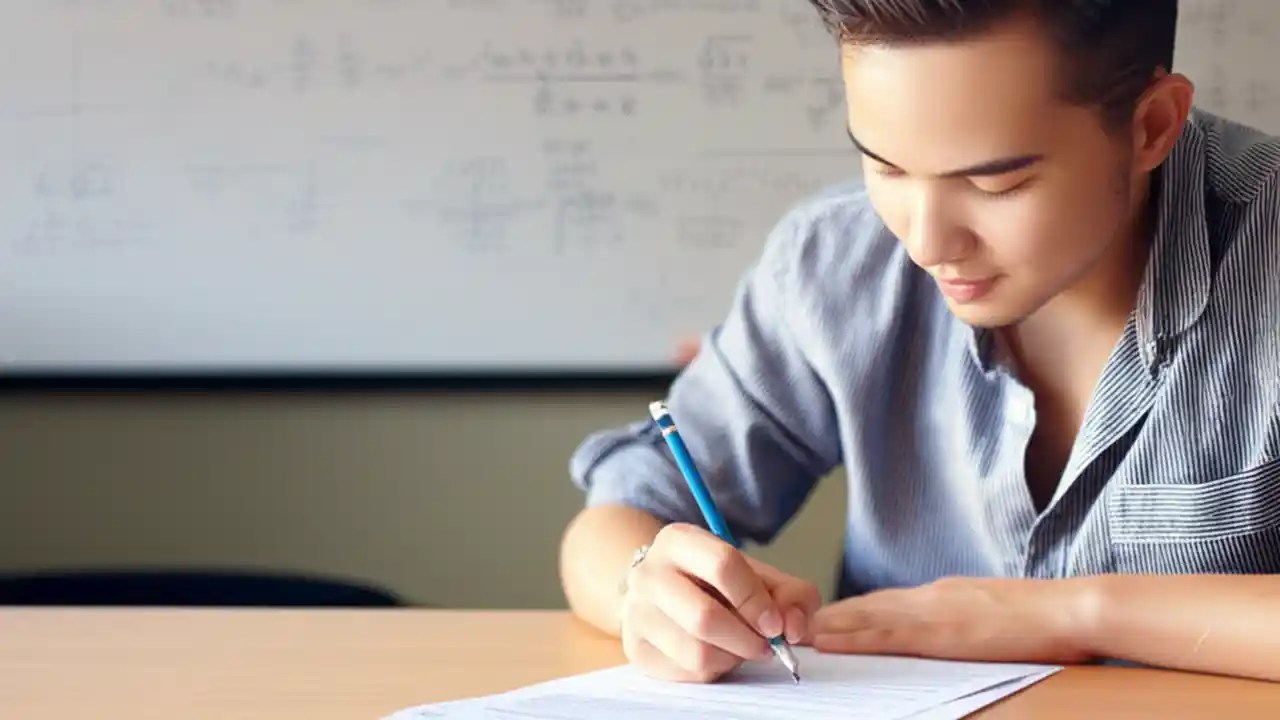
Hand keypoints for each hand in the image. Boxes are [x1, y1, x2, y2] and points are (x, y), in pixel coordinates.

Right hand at [620, 523, 820, 682]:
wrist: (659, 593)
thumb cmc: (714, 582)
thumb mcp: (755, 574)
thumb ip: (790, 594)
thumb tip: (794, 627)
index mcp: (679, 540)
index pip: (723, 565)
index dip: (757, 600)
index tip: (775, 623)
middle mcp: (649, 573)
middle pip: (705, 617)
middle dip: (747, 639)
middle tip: (765, 645)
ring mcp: (636, 612)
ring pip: (697, 652)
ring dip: (733, 659)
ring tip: (741, 648)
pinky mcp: (635, 648)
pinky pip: (686, 673)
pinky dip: (714, 670)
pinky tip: (717, 654)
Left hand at [810, 577, 1093, 664]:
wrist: (1070, 610)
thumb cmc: (1046, 619)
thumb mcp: (996, 613)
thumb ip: (968, 619)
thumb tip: (955, 631)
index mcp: (946, 593)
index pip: (889, 601)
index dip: (856, 609)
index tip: (829, 615)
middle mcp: (931, 596)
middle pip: (869, 606)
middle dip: (834, 616)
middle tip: (798, 623)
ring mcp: (932, 612)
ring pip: (867, 618)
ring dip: (831, 626)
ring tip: (799, 633)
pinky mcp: (938, 632)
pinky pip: (883, 636)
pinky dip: (850, 638)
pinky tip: (827, 642)